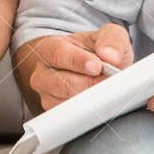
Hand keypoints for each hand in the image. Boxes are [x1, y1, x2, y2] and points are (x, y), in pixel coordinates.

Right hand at [16, 24, 133, 111]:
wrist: (90, 68)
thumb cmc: (94, 51)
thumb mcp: (107, 36)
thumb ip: (111, 40)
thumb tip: (110, 56)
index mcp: (51, 48)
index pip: (59, 54)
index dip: (78, 61)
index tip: (96, 66)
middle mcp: (43, 73)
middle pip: (62, 83)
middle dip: (89, 84)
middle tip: (109, 83)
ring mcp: (46, 95)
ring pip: (66, 103)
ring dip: (89, 100)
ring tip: (105, 92)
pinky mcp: (54, 112)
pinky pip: (69, 117)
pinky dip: (87, 112)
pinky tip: (98, 104)